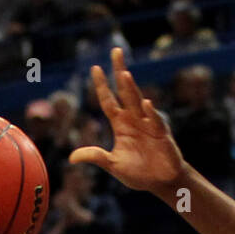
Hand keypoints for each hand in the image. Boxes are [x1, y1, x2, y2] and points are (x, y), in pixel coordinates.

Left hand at [71, 48, 184, 192]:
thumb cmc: (139, 173)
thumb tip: (72, 158)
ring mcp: (148, 124)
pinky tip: (146, 103)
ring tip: (124, 74)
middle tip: (116, 51)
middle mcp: (134, 119)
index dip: (102, 85)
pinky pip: (155, 120)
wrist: (162, 183)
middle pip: (125, 91)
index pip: (108, 100)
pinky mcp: (161, 134)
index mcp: (121, 124)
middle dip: (120, 71)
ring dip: (131, 88)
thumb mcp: (113, 165)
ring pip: (138, 101)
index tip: (95, 68)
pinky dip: (151, 112)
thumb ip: (96, 157)